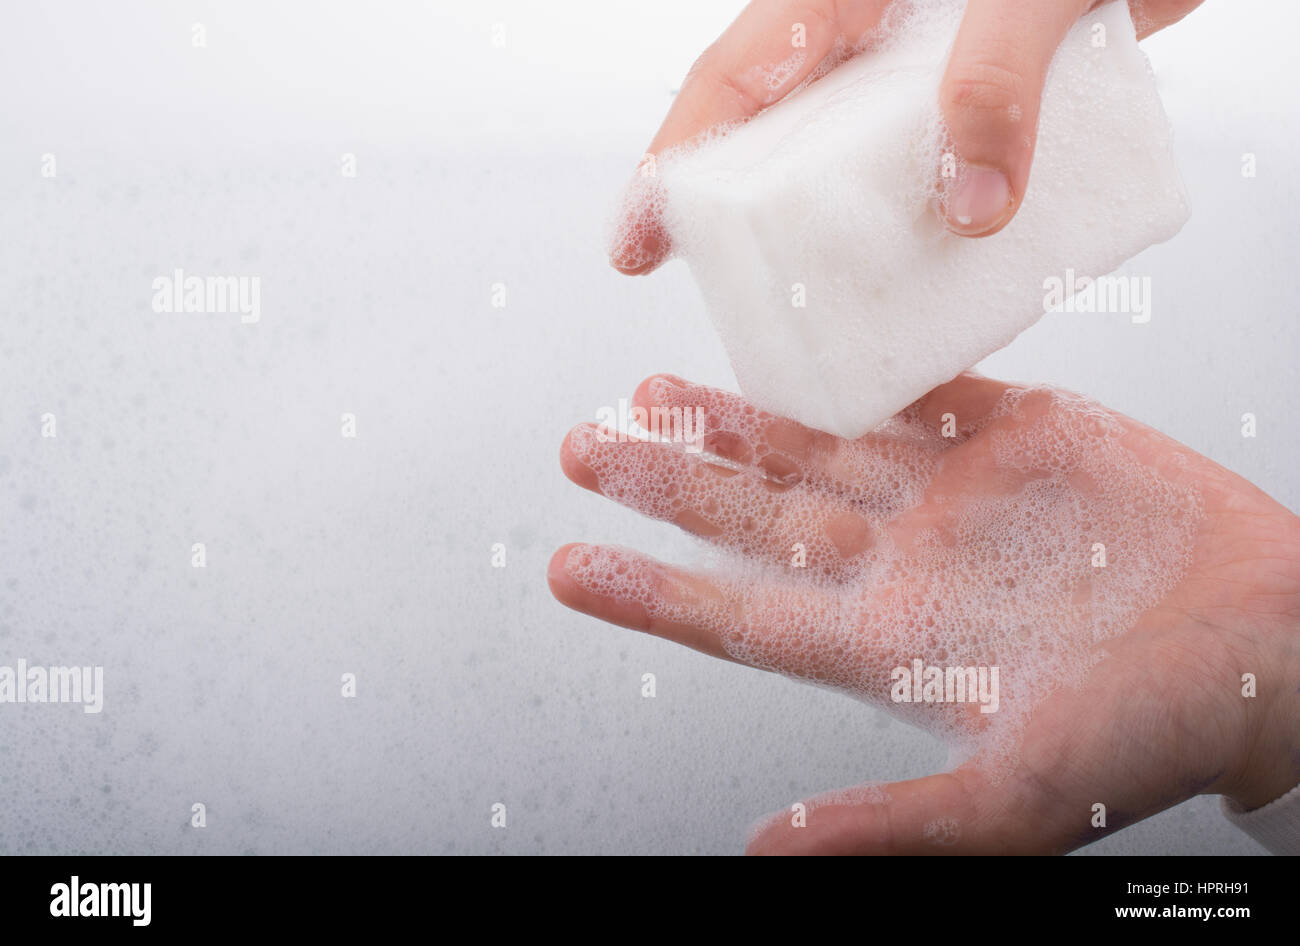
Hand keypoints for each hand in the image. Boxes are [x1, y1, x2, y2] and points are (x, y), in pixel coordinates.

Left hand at [548, 373, 1299, 853]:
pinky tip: (792, 342)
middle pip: (753, 515)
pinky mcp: (1014, 432)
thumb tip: (767, 851)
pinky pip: (915, 388)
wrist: (1268, 645)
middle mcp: (900, 562)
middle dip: (666, 479)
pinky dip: (854, 365)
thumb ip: (889, 823)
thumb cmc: (1155, 733)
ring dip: (732, 420)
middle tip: (582, 443)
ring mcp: (951, 493)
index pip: (735, 614)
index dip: (648, 590)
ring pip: (813, 444)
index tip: (567, 567)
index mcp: (887, 644)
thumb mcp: (1016, 798)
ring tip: (651, 391)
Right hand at [611, 0, 1201, 271]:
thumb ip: (997, 84)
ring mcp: (922, 80)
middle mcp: (872, 44)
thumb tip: (970, 214)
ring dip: (830, 236)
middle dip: (732, 215)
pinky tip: (926, 281)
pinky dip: (923, 231)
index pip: (733, 81)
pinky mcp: (980, 109)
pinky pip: (929, 177)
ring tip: (811, 308)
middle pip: (772, 136)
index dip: (674, 165)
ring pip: (847, 167)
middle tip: (714, 292)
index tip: (636, 244)